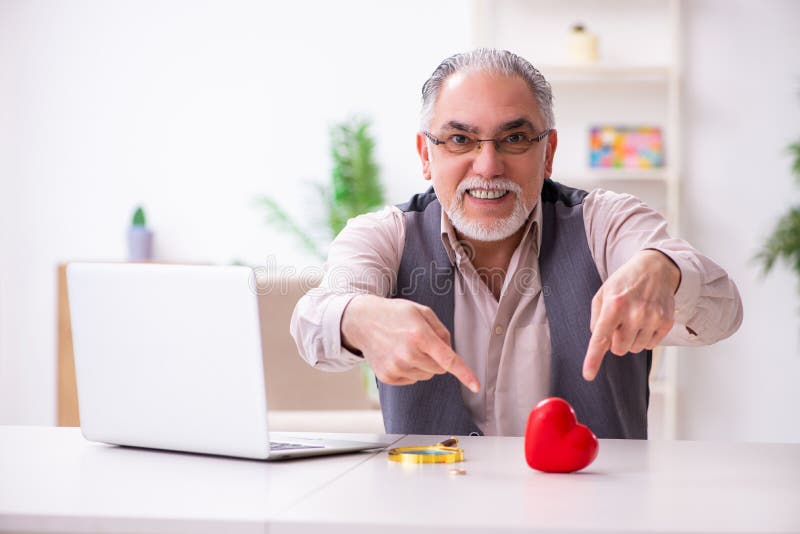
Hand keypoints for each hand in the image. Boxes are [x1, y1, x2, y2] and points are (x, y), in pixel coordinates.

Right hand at [341, 294, 479, 392]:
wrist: (362, 321)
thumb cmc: (395, 314)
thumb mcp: (422, 312)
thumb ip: (441, 331)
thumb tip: (450, 353)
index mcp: (419, 335)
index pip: (448, 359)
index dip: (464, 373)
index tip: (476, 386)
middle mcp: (407, 354)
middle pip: (440, 369)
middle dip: (436, 358)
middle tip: (421, 342)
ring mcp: (396, 368)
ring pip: (426, 375)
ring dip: (423, 364)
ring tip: (406, 347)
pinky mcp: (388, 377)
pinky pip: (412, 380)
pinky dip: (410, 370)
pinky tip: (398, 355)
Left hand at [583, 250, 680, 380]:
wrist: (655, 268)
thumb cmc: (624, 283)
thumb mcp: (603, 294)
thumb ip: (596, 320)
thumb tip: (600, 344)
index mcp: (614, 305)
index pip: (600, 338)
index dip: (593, 358)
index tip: (588, 375)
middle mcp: (635, 313)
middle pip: (619, 349)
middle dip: (616, 341)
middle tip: (619, 323)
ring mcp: (653, 318)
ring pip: (635, 349)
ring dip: (631, 339)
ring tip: (633, 318)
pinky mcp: (666, 322)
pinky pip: (651, 345)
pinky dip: (645, 337)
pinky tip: (646, 320)